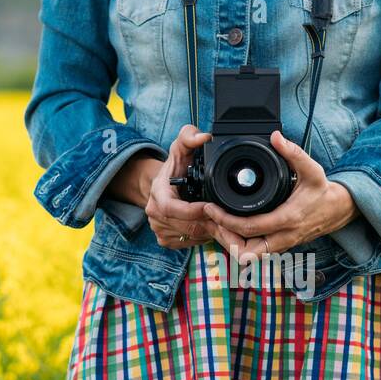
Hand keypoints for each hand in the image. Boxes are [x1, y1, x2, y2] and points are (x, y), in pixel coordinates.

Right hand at [146, 125, 246, 249]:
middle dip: (207, 221)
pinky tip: (210, 226)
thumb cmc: (174, 168)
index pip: (171, 208)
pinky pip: (189, 242)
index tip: (210, 205)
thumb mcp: (181, 147)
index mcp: (158, 194)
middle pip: (185, 225)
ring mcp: (159, 229)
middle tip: (226, 215)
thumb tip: (204, 136)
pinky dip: (202, 237)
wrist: (162, 187)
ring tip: (222, 220)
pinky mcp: (166, 240)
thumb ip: (190, 136)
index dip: (192, 210)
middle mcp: (154, 214)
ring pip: (190, 235)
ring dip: (208, 230)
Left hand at [203, 130, 356, 256]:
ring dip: (231, 244)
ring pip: (249, 257)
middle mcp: (283, 236)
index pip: (250, 227)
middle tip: (213, 221)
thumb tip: (276, 137)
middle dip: (225, 239)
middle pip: (245, 252)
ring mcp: (281, 245)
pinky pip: (254, 253)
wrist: (336, 210)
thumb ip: (293, 152)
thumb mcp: (312, 169)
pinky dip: (239, 245)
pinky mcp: (279, 247)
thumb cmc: (322, 191)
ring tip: (219, 225)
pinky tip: (231, 229)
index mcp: (288, 218)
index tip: (211, 208)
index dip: (226, 220)